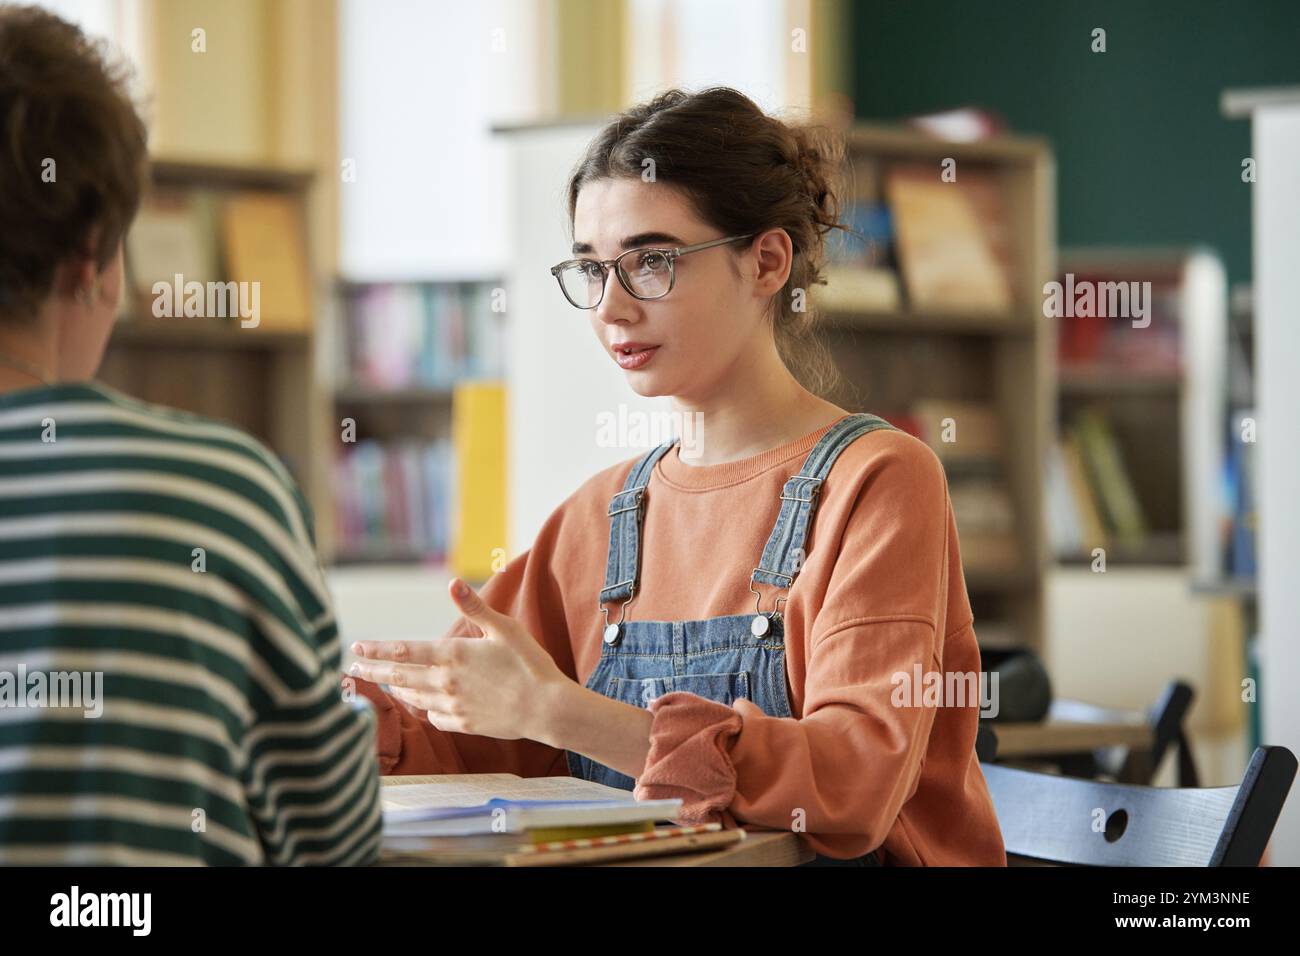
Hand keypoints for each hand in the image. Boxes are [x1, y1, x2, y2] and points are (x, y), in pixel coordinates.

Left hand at [348, 577, 570, 741]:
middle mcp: (445, 682)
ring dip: (396, 688)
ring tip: (386, 681)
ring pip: (412, 697)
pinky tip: (424, 705)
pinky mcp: (463, 724)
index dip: (377, 649)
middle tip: (352, 666)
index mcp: (452, 655)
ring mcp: (452, 705)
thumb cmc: (530, 664)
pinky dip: (424, 709)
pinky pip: (434, 717)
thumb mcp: (504, 629)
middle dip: (372, 669)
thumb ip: (474, 607)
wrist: (547, 708)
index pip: (403, 650)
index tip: (356, 646)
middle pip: (398, 676)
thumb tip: (452, 583)